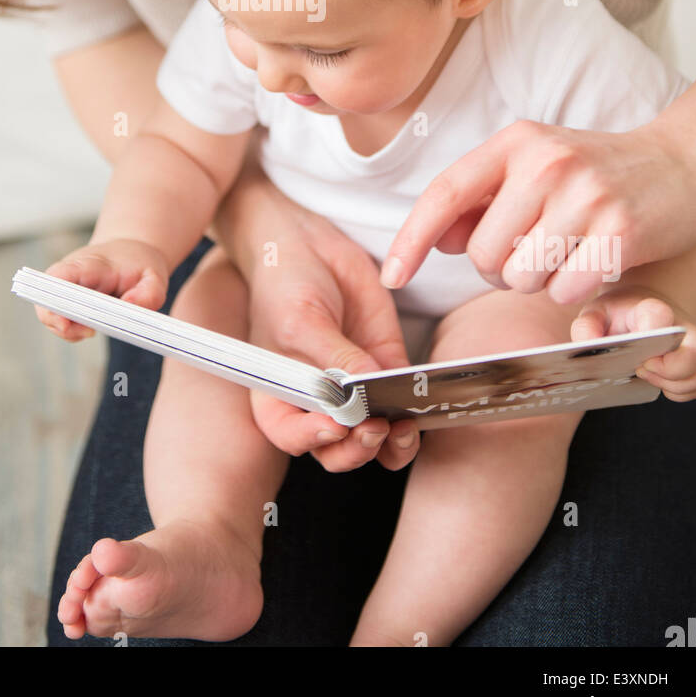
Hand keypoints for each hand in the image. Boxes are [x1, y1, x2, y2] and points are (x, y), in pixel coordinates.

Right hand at [35, 238, 168, 340]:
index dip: (55, 301)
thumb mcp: (154, 277)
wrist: (130, 252)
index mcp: (89, 264)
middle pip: (46, 300)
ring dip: (68, 329)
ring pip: (49, 314)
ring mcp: (63, 287)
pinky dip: (71, 330)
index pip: (60, 277)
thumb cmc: (140, 264)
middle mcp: (68, 274)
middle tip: (90, 331)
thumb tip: (128, 308)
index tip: (67, 322)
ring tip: (92, 330)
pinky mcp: (65, 299)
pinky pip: (58, 320)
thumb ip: (148, 294)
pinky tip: (91, 327)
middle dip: (61, 324)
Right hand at [246, 212, 420, 472]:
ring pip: (370, 441)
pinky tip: (417, 410)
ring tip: (400, 428)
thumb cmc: (287, 283)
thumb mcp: (303, 317)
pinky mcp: (384, 370)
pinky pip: (400, 407)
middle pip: (334, 450)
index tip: (334, 426)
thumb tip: (365, 388)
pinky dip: (411, 416)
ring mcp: (352, 390)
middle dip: (356, 449)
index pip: (289, 434)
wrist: (309, 246)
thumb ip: (333, 356)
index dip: (310, 439)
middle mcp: (314, 403)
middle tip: (373, 427)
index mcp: (278, 394)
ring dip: (388, 445)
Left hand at [380, 118, 695, 304]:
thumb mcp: (531, 169)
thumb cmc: (594, 173)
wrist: (678, 165)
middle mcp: (548, 163)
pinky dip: (571, 291)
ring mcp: (586, 196)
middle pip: (482, 253)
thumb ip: (480, 202)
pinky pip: (566, 291)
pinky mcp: (621, 232)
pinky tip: (590, 262)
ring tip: (564, 251)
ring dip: (536, 281)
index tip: (393, 275)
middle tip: (531, 249)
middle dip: (498, 268)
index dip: (411, 238)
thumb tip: (432, 239)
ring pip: (521, 277)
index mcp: (516, 143)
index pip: (445, 194)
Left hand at [570, 285, 695, 401]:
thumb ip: (586, 326)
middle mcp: (682, 327)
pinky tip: (655, 379)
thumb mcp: (595, 313)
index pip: (660, 319)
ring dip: (665, 384)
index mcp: (653, 310)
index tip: (637, 359)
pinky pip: (694, 388)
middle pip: (692, 355)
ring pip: (694, 377)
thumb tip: (587, 345)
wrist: (638, 311)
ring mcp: (694, 347)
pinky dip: (674, 391)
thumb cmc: (618, 315)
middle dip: (663, 373)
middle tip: (639, 368)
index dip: (650, 341)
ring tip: (643, 372)